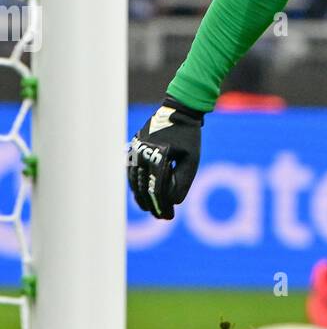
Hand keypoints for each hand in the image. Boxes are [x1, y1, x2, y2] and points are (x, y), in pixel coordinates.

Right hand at [128, 96, 202, 219]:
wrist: (179, 111)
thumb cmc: (189, 137)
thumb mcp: (192, 160)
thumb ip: (183, 181)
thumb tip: (174, 202)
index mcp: (158, 155)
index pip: (157, 189)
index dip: (162, 206)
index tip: (168, 217)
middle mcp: (143, 153)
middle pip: (143, 187)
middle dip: (152, 205)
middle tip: (161, 217)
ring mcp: (136, 149)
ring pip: (134, 180)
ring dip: (140, 196)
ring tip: (150, 209)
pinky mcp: (134, 147)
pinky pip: (131, 170)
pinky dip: (135, 183)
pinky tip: (141, 194)